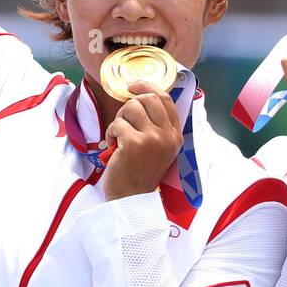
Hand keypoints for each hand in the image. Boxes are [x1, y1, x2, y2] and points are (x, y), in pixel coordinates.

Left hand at [101, 81, 183, 201]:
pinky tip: (113, 148)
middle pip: (147, 98)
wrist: (131, 199)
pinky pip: (117, 123)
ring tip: (118, 138)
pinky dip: (110, 133)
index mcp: (176, 135)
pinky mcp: (134, 143)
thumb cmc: (139, 173)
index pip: (165, 98)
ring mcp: (153, 138)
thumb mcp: (157, 148)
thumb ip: (156, 125)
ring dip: (118, 121)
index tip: (131, 86)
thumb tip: (139, 96)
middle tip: (122, 124)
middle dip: (129, 107)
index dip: (146, 87)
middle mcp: (168, 135)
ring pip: (130, 108)